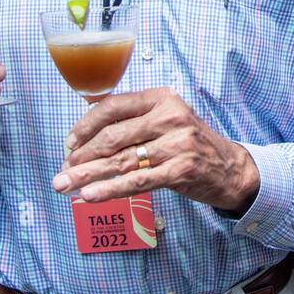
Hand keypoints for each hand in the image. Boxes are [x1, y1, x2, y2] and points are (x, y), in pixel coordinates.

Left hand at [56, 87, 259, 211]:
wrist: (231, 168)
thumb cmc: (192, 143)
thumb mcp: (168, 118)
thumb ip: (134, 114)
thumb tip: (87, 108)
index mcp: (162, 98)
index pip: (113, 107)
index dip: (85, 125)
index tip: (68, 143)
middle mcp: (170, 117)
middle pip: (113, 136)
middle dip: (81, 155)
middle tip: (62, 169)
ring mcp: (177, 144)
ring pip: (121, 161)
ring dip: (87, 175)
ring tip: (63, 184)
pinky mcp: (180, 171)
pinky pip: (137, 182)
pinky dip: (110, 190)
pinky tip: (90, 195)